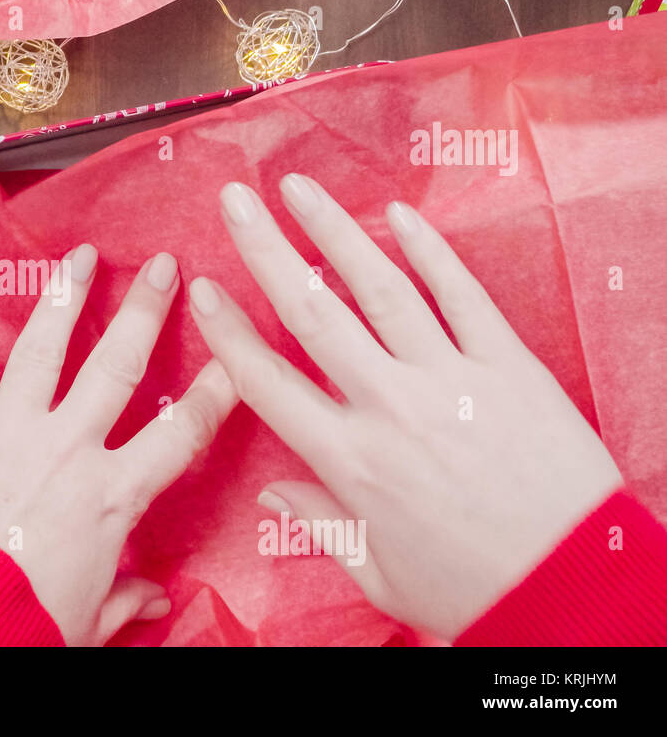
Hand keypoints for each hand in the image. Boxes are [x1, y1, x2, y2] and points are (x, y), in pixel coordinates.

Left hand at [0, 245, 237, 644]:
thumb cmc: (16, 626)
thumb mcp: (87, 622)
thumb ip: (124, 600)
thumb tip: (155, 600)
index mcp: (111, 496)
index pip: (182, 433)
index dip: (217, 392)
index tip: (236, 355)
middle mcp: (65, 449)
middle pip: (118, 366)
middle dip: (146, 311)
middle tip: (165, 267)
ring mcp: (5, 433)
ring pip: (42, 349)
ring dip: (65, 297)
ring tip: (81, 256)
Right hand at [187, 173, 623, 638]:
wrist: (578, 588)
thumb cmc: (474, 591)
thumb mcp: (381, 577)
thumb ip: (321, 526)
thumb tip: (272, 491)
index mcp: (351, 461)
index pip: (268, 383)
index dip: (228, 332)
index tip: (201, 290)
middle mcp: (391, 407)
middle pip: (314, 315)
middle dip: (267, 251)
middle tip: (235, 200)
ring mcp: (452, 379)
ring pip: (381, 290)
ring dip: (335, 232)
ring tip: (299, 188)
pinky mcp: (509, 367)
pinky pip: (463, 296)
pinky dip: (431, 251)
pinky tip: (399, 215)